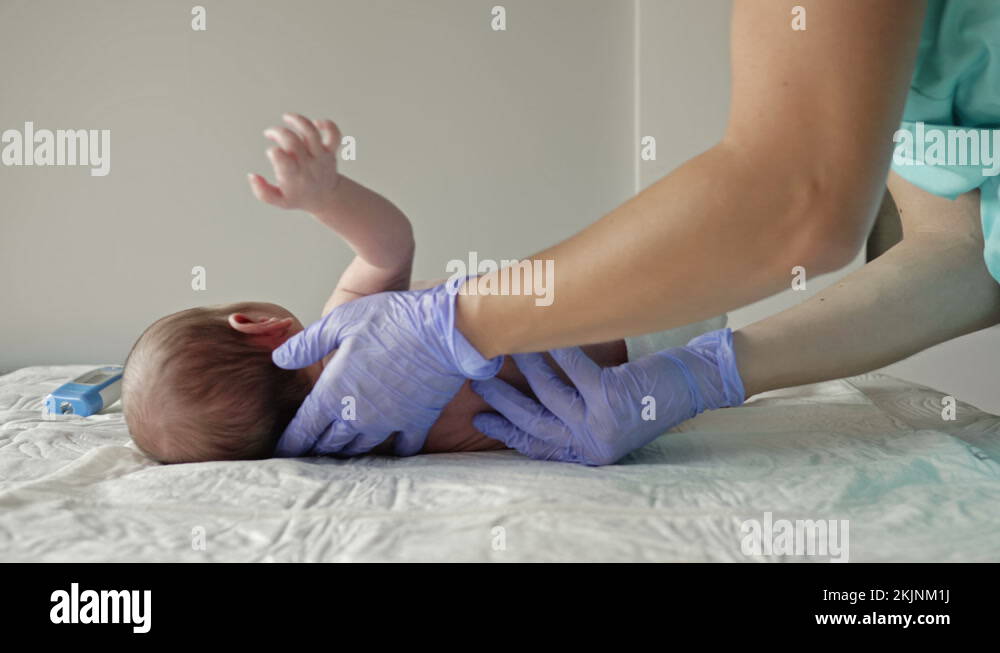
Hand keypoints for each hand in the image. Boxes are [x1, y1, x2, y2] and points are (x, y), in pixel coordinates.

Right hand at [248, 113, 342, 213]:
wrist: (326, 198)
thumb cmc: (298, 196)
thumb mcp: (279, 200)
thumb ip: (263, 192)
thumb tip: (252, 176)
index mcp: (294, 176)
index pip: (283, 160)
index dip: (274, 152)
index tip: (271, 153)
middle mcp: (308, 165)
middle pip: (293, 142)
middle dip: (278, 132)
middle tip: (269, 133)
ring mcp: (321, 157)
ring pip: (312, 134)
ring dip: (298, 121)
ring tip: (287, 117)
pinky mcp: (330, 151)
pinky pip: (335, 135)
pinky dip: (328, 125)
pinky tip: (315, 123)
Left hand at [271, 280, 503, 457]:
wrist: (444, 331)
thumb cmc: (392, 320)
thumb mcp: (340, 321)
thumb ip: (307, 344)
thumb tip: (280, 358)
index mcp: (335, 392)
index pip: (304, 429)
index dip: (291, 443)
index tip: (282, 452)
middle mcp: (358, 415)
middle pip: (330, 443)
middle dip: (315, 450)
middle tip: (306, 456)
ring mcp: (389, 422)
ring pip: (360, 447)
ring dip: (347, 452)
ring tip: (338, 455)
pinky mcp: (416, 421)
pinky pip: (402, 448)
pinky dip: (392, 451)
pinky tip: (388, 448)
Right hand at [470, 329, 744, 464]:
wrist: (695, 387)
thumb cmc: (651, 396)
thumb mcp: (609, 414)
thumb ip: (577, 412)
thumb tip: (531, 390)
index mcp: (589, 452)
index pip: (537, 446)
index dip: (506, 431)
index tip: (480, 417)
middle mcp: (593, 444)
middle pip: (534, 422)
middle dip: (502, 401)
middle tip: (477, 381)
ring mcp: (601, 424)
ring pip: (548, 394)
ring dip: (524, 367)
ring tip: (506, 347)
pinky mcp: (611, 398)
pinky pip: (573, 370)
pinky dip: (555, 351)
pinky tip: (542, 336)